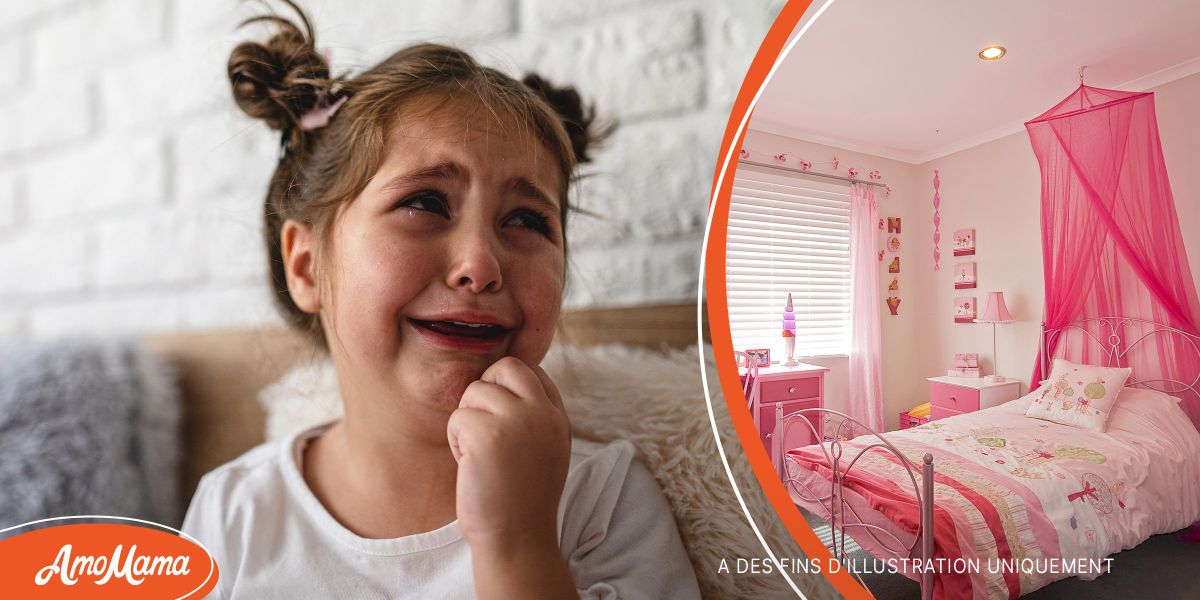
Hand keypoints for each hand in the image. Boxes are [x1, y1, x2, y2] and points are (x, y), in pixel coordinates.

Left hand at [447, 356, 571, 546]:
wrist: (517, 539)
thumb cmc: (521, 499)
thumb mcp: (544, 449)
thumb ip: (533, 416)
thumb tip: (501, 382)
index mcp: (558, 417)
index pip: (532, 372)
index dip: (508, 390)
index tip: (501, 421)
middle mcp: (543, 413)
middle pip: (505, 367)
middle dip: (485, 390)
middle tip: (483, 428)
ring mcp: (517, 420)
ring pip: (475, 390)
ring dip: (467, 420)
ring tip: (478, 454)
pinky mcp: (487, 433)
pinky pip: (458, 417)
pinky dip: (456, 440)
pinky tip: (470, 465)